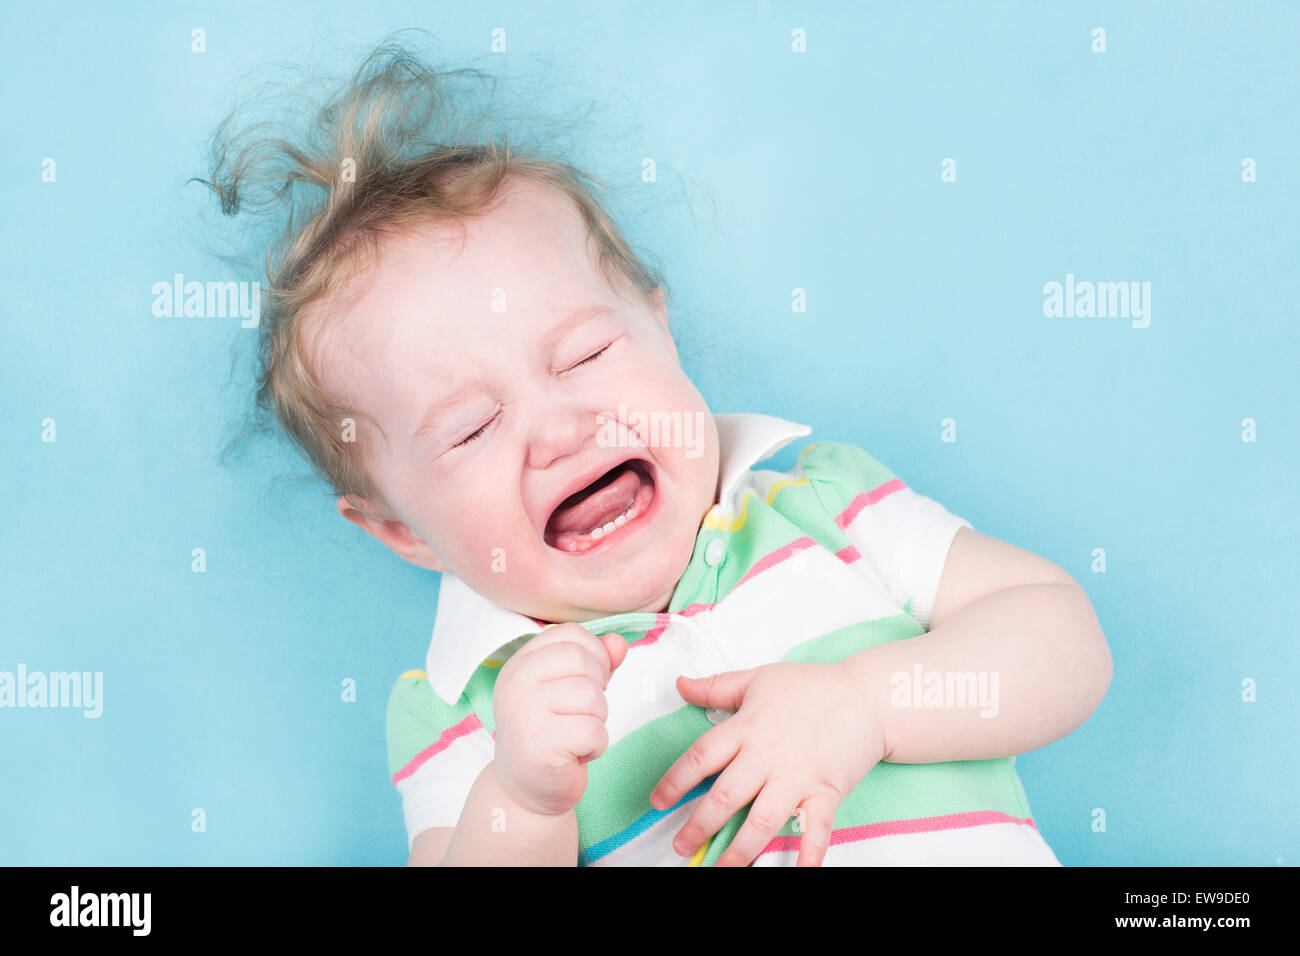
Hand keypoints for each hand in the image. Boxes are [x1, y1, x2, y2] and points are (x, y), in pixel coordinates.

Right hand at [492, 623, 627, 816]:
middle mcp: (515, 681)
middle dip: (597, 688)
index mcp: (521, 662)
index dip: (594, 655)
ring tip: (575, 734)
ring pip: (592, 696)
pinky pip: (593, 731)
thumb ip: (597, 661)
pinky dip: (596, 745)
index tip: (586, 681)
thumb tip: (619, 643)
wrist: (527, 789)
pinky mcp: (539, 743)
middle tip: (581, 714)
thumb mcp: (571, 688)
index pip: (571, 634)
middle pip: (582, 660)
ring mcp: (523, 711)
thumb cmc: (552, 732)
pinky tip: (575, 754)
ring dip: (597, 720)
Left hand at [649, 660, 885, 866]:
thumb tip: (681, 684)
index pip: (701, 757)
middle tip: (680, 847)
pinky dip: (808, 855)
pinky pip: (815, 830)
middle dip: (700, 825)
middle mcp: (767, 756)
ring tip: (721, 870)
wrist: (867, 696)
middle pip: (725, 796)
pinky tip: (798, 873)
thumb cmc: (814, 686)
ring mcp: (797, 777)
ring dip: (740, 850)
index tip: (657, 801)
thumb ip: (717, 687)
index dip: (675, 781)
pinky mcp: (826, 792)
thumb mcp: (759, 678)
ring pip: (762, 821)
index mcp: (747, 727)